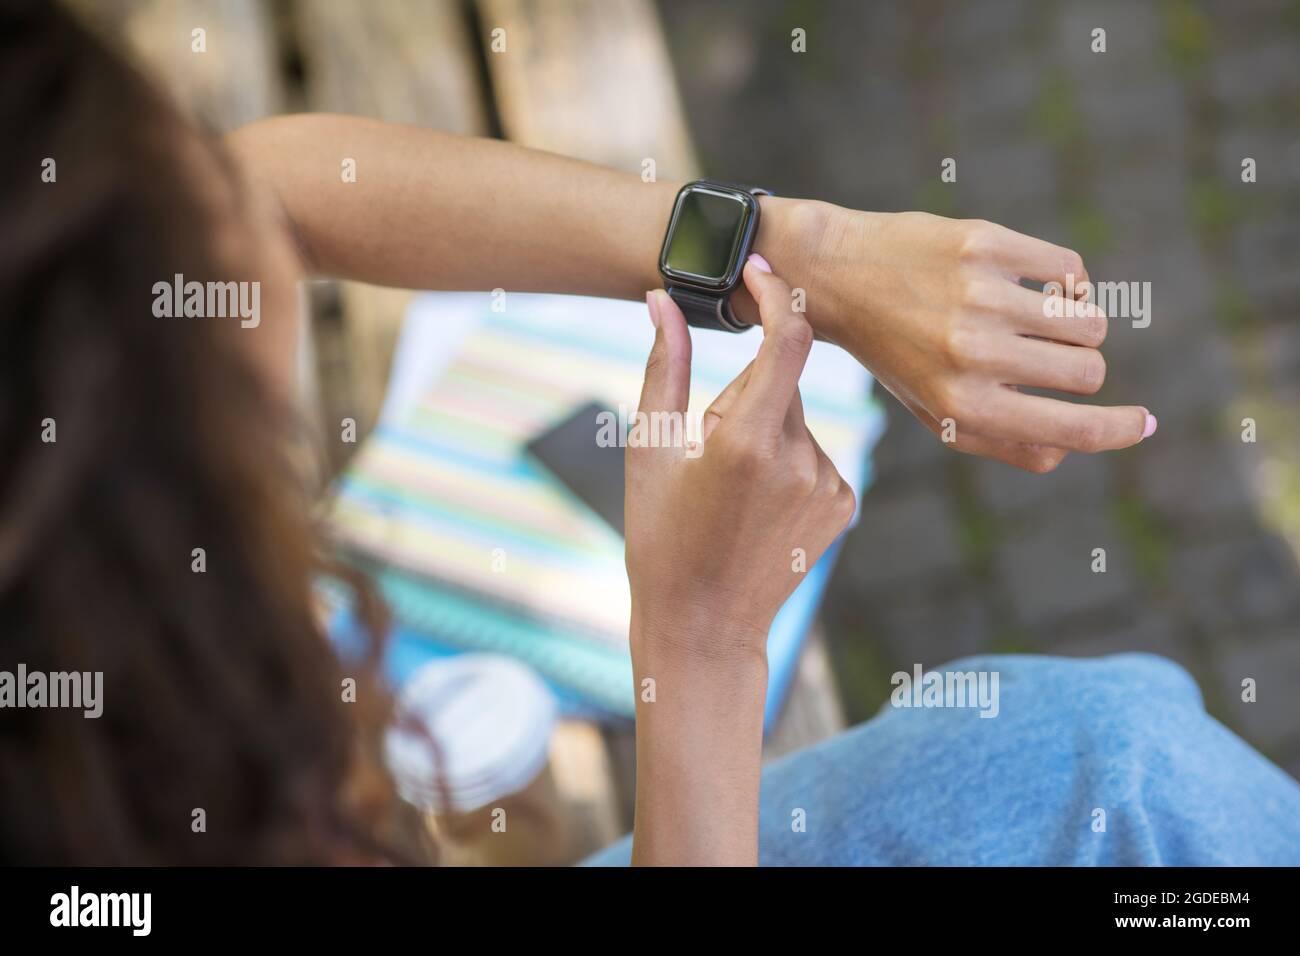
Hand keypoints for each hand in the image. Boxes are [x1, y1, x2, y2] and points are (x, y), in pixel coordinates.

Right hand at [625, 258, 855, 663]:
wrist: (704, 626)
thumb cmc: (660, 535)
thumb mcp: (649, 449)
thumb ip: (665, 366)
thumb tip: (662, 299)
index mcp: (748, 443)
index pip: (788, 339)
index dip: (777, 295)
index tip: (759, 272)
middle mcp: (801, 461)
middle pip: (781, 382)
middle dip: (746, 395)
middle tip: (708, 451)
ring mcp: (829, 486)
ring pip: (798, 420)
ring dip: (767, 430)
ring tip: (731, 490)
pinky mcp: (844, 506)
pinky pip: (816, 454)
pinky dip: (789, 462)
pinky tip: (758, 506)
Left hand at [752, 202, 1156, 471]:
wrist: (835, 274)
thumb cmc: (894, 350)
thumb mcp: (931, 410)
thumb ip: (999, 440)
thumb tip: (1070, 450)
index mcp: (961, 405)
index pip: (1072, 429)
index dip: (1119, 430)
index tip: (1143, 422)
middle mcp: (973, 355)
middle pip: (1089, 370)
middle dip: (1081, 368)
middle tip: (1044, 355)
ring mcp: (981, 296)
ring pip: (1087, 320)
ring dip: (1073, 323)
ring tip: (1033, 318)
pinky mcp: (985, 244)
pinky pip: (1070, 268)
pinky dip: (1065, 279)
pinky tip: (1033, 282)